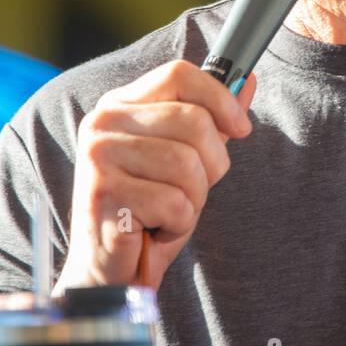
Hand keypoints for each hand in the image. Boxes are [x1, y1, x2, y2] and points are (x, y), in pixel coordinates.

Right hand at [56, 60, 256, 293]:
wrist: (111, 270)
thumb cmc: (149, 211)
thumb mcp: (188, 159)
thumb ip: (213, 119)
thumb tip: (246, 80)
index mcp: (121, 104)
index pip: (179, 74)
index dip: (220, 98)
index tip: (240, 128)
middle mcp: (103, 122)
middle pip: (193, 121)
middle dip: (212, 164)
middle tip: (189, 190)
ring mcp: (98, 156)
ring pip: (186, 163)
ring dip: (193, 199)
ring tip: (169, 211)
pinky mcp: (102, 194)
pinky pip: (173, 202)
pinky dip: (177, 224)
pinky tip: (154, 229)